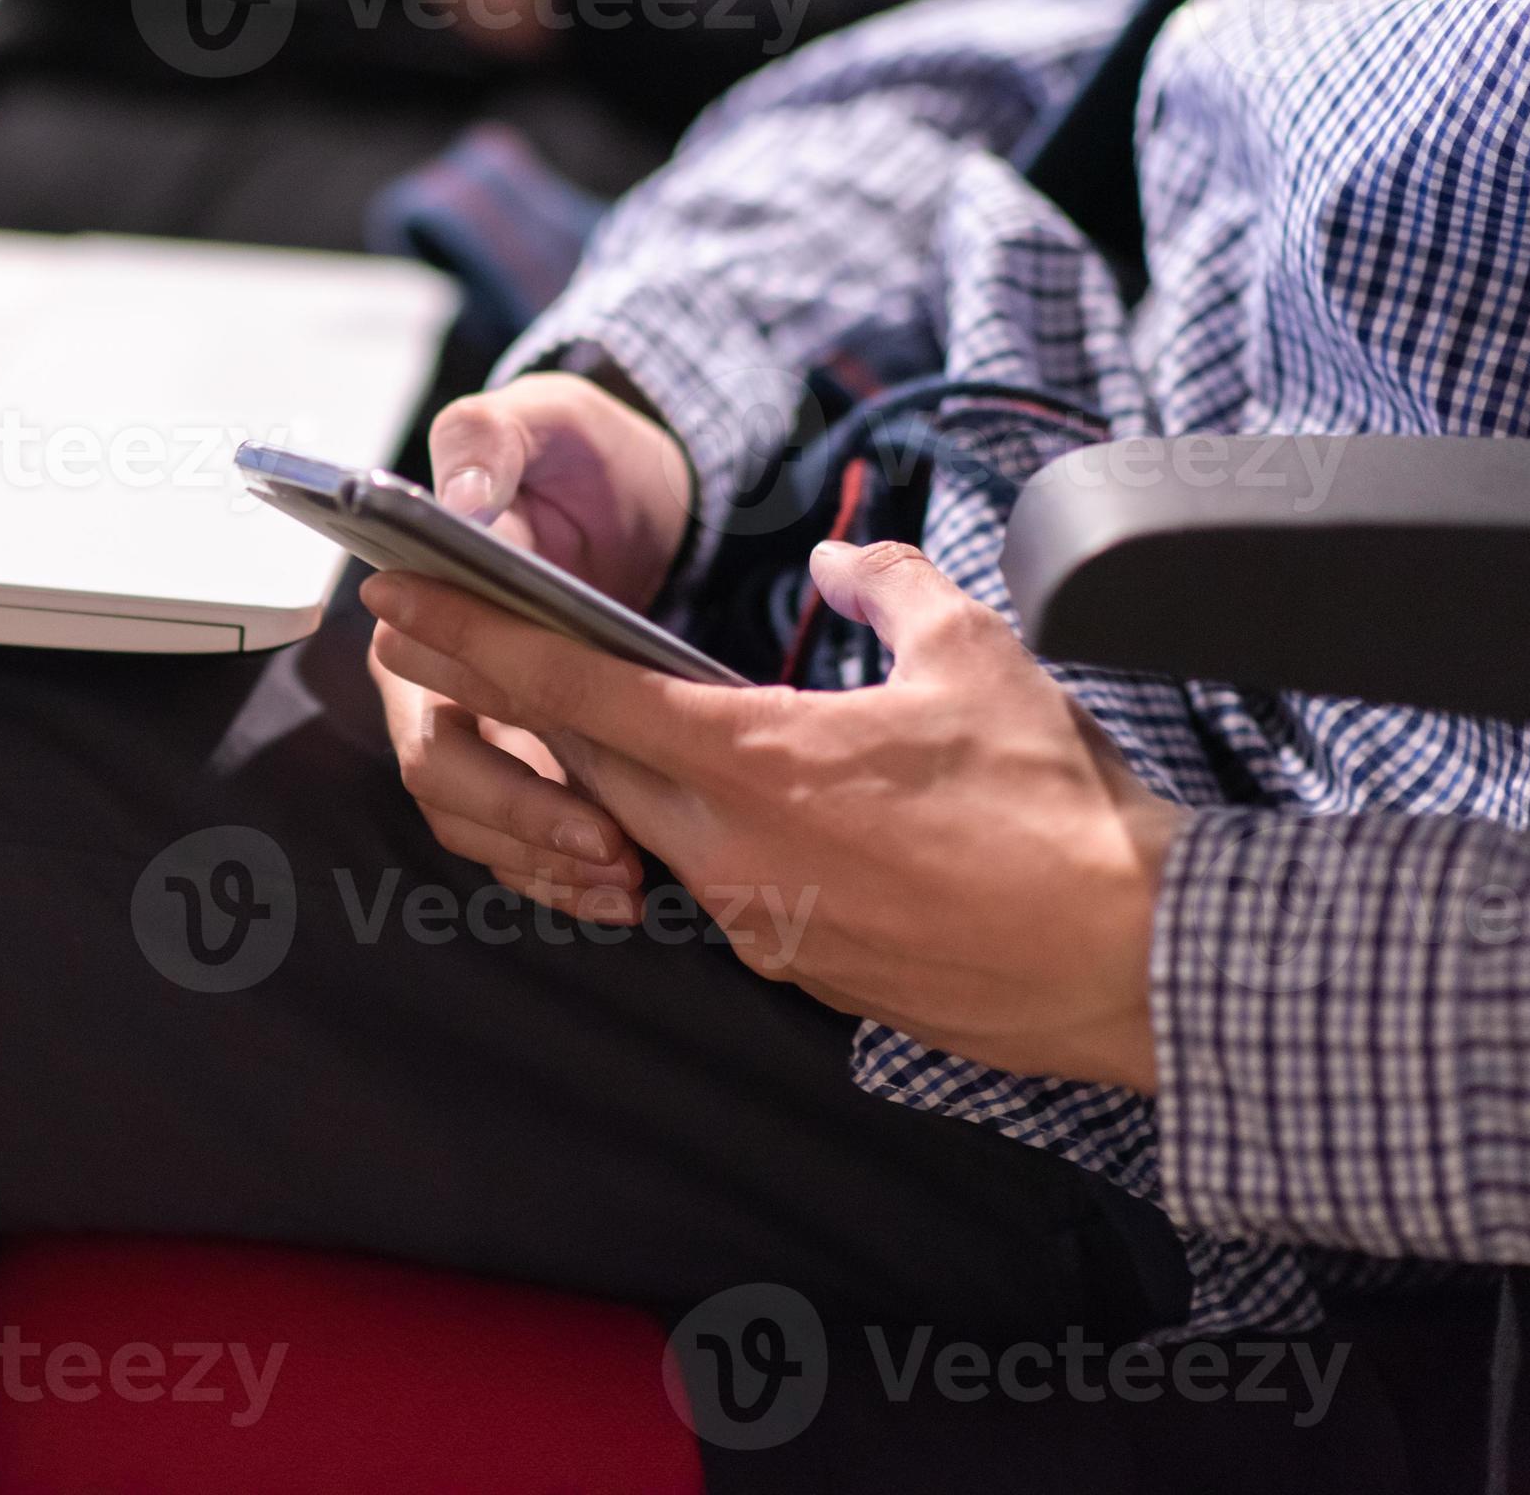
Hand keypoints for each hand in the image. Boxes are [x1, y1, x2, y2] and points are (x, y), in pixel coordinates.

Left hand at [365, 540, 1191, 1094]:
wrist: (1130, 965)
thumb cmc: (1057, 810)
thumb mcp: (974, 654)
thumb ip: (889, 587)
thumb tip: (846, 561)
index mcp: (754, 765)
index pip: (574, 689)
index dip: (475, 636)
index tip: (399, 598)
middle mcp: (729, 854)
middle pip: (583, 761)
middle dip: (505, 694)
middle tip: (438, 637)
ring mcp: (757, 922)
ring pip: (646, 825)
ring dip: (606, 766)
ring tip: (584, 706)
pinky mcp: (799, 969)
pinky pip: (715, 881)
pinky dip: (692, 827)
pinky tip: (728, 795)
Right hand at [369, 375, 693, 922]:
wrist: (626, 482)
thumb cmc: (568, 449)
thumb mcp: (536, 419)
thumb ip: (485, 440)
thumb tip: (457, 502)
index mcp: (420, 621)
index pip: (430, 725)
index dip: (499, 777)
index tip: (578, 801)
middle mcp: (438, 686)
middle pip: (454, 795)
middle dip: (532, 833)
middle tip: (617, 857)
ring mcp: (485, 727)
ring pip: (487, 830)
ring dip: (549, 865)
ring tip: (630, 886)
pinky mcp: (532, 752)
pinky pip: (526, 836)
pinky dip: (567, 871)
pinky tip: (630, 890)